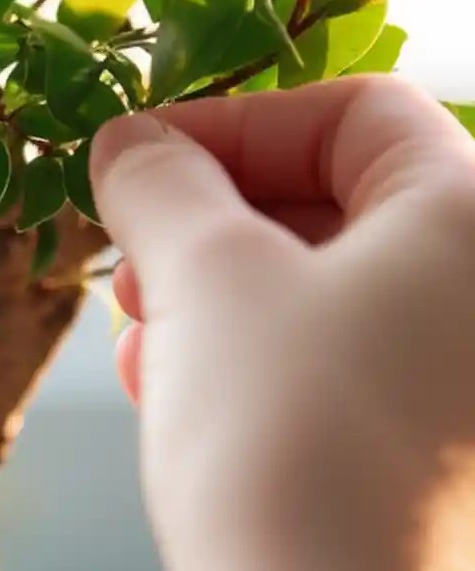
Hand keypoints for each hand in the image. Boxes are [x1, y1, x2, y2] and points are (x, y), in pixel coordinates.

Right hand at [91, 75, 474, 570]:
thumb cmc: (291, 448)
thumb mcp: (206, 281)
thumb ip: (161, 184)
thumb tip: (129, 143)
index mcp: (473, 217)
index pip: (352, 113)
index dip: (229, 123)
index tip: (138, 161)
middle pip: (338, 201)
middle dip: (210, 220)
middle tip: (131, 253)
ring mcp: (468, 381)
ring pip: (328, 290)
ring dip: (216, 293)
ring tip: (140, 333)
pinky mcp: (437, 457)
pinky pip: (339, 365)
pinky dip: (253, 357)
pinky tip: (175, 389)